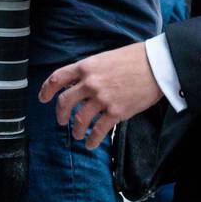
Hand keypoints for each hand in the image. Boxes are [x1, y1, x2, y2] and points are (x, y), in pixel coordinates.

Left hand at [38, 43, 163, 148]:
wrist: (157, 66)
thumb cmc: (135, 58)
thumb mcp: (106, 58)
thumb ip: (92, 70)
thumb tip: (81, 82)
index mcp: (87, 67)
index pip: (58, 78)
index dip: (46, 89)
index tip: (43, 98)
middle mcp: (91, 83)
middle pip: (64, 103)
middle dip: (60, 114)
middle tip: (61, 120)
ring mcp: (102, 99)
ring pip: (79, 120)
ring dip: (76, 130)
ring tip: (77, 134)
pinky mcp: (116, 112)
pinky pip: (98, 131)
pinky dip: (92, 140)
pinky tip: (91, 143)